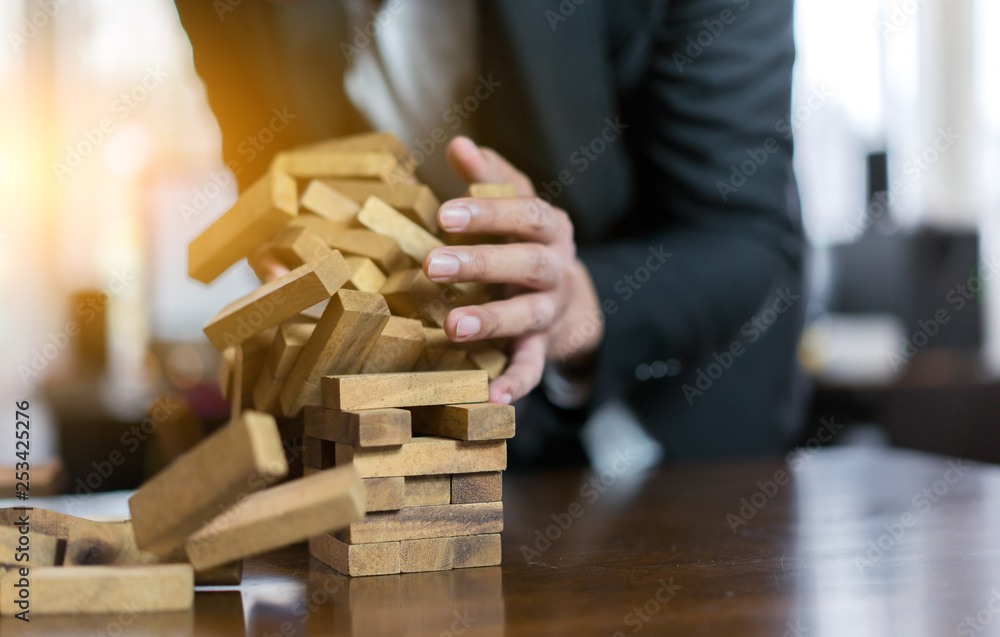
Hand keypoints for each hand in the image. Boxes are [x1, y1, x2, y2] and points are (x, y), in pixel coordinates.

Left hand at [423, 137, 603, 403]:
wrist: (567, 299)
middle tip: (431, 264)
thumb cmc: (525, 243)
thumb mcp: (515, 206)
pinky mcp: (542, 348)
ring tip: (451, 326)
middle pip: (526, 263)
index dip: (488, 214)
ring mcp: (550, 312)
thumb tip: (461, 144)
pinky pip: (533, 367)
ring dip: (491, 320)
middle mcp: (556, 269)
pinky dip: (515, 382)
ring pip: (528, 316)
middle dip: (481, 263)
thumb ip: (490, 178)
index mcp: (550, 228)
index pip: (526, 214)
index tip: (444, 214)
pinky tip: (492, 395)